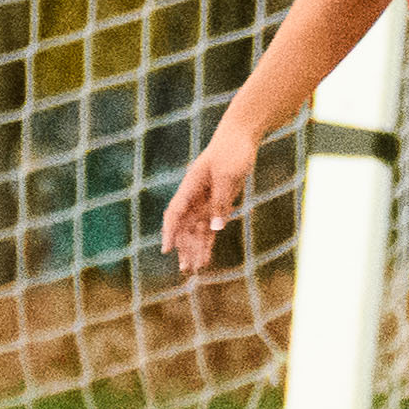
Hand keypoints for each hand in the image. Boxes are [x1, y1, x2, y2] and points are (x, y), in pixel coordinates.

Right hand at [159, 126, 260, 274]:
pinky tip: (206, 258)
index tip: (166, 248)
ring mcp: (205, 201)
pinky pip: (210, 227)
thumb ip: (221, 202)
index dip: (169, 231)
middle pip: (184, 226)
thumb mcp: (228, 176)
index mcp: (190, 186)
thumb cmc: (233, 152)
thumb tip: (216, 228)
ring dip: (195, 249)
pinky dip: (208, 242)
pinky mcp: (218, 204)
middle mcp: (194, 196)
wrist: (242, 138)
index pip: (175, 213)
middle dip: (184, 248)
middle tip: (186, 269)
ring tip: (195, 270)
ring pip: (196, 230)